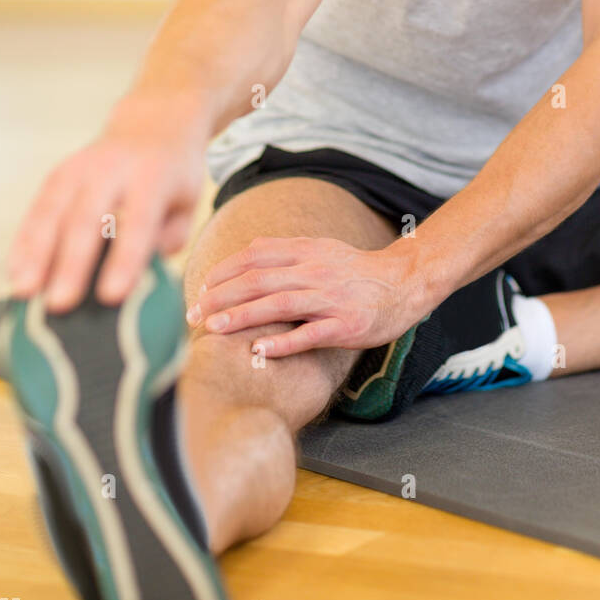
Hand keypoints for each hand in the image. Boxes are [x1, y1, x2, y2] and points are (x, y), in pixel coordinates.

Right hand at [7, 92, 209, 311]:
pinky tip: (17, 270)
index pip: (138, 222)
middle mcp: (113, 168)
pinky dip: (25, 240)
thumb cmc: (172, 175)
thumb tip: (145, 276)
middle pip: (87, 217)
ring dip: (37, 254)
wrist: (152, 123)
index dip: (124, 259)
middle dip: (72, 263)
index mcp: (152, 176)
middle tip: (60, 304)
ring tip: (26, 292)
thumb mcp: (187, 202)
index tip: (112, 296)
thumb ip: (171, 238)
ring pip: (54, 211)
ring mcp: (81, 166)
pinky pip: (38, 207)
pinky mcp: (59, 172)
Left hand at [190, 235, 419, 358]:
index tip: (202, 288)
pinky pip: (310, 333)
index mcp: (307, 250)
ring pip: (279, 304)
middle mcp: (316, 270)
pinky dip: (283, 342)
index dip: (225, 271)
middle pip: (260, 279)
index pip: (256, 254)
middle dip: (222, 296)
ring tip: (214, 328)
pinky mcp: (346, 325)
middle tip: (193, 314)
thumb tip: (247, 256)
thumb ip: (288, 252)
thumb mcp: (322, 249)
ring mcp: (332, 298)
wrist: (405, 283)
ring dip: (243, 316)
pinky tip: (259, 350)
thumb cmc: (357, 271)